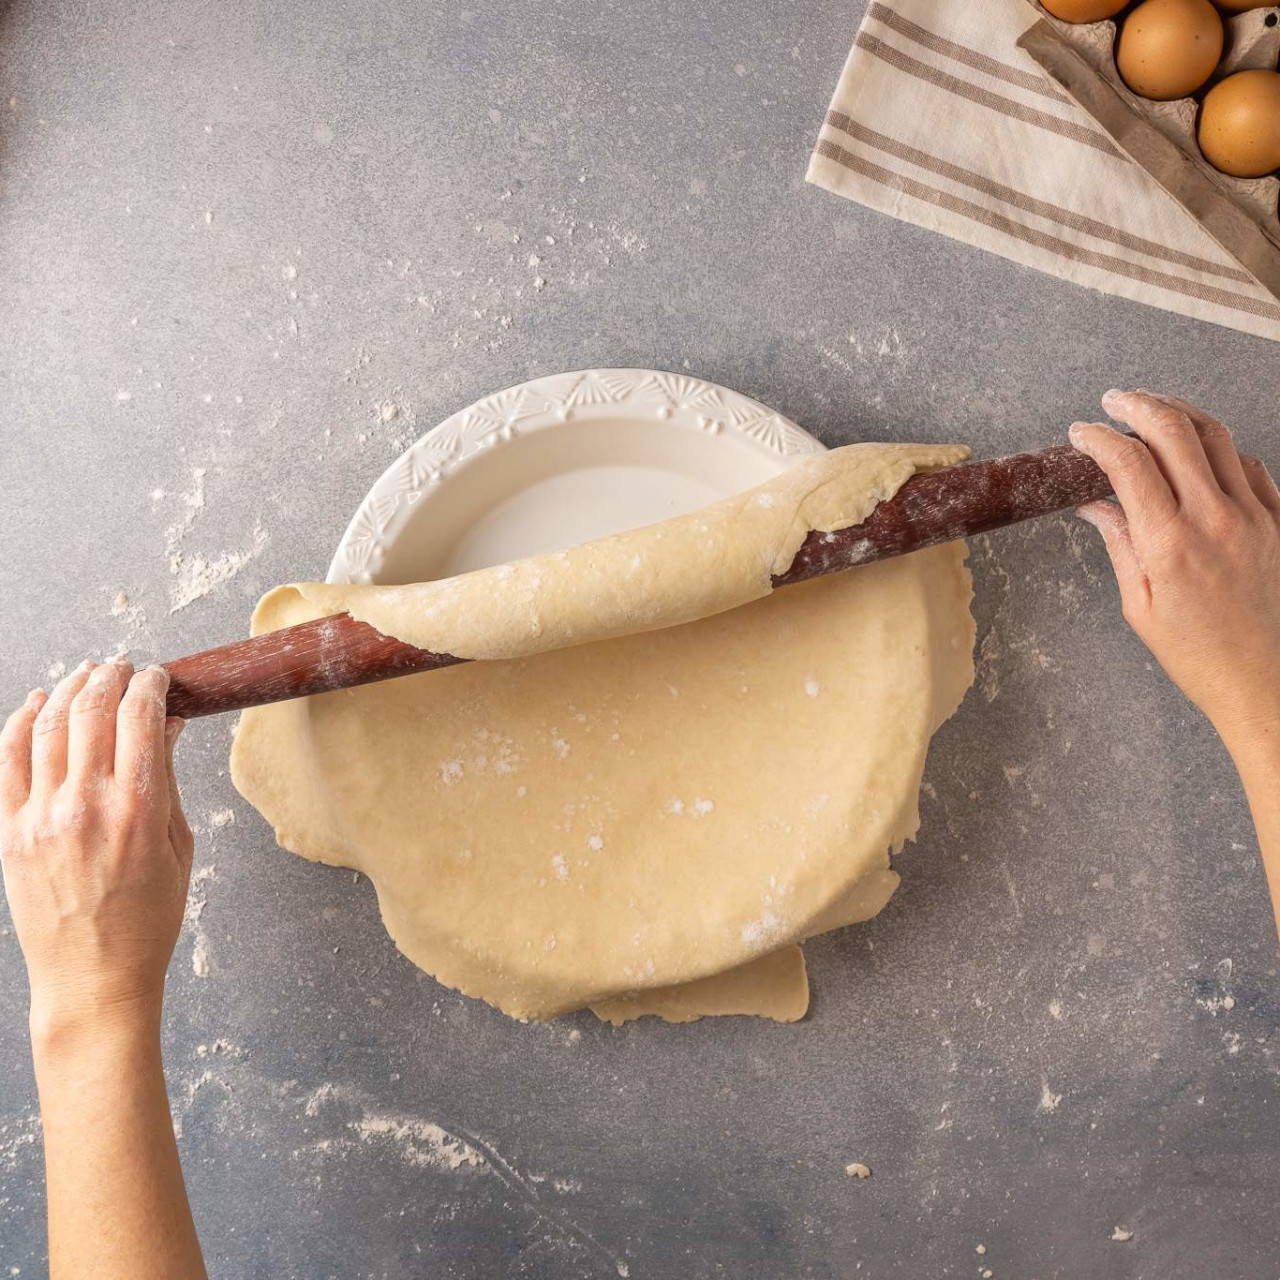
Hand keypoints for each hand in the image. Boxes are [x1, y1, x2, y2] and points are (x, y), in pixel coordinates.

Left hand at [0, 659, 193, 1042]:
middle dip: (110, 677)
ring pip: (46, 725)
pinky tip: (36, 703)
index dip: (150, 686)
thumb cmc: (148, 920)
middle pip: (91, 711)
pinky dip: (20, 721)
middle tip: (123, 667)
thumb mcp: (178, 846)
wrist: (94, 978)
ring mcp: (41, 816)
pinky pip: (6, 759)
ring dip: (68, 689)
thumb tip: (167, 726)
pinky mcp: (10, 831)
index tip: (158, 677)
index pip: (140, 717)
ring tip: (85, 675)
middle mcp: (86, 804)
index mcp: (138, 809)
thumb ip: (168, 780)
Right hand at [1069, 390, 1279, 754]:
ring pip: (1218, 436)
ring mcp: (1256, 515)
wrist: (1267, 682)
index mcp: (1170, 543)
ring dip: (1181, 412)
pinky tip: (1201, 451)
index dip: (1098, 439)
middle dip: (1138, 405)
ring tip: (1155, 408)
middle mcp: (1216, 519)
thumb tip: (1096, 504)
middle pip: (1175, 431)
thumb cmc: (1199, 655)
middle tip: (1114, 400)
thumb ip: (1121, 544)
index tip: (1080, 433)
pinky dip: (1220, 447)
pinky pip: (1250, 464)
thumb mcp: (1140, 605)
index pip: (1129, 464)